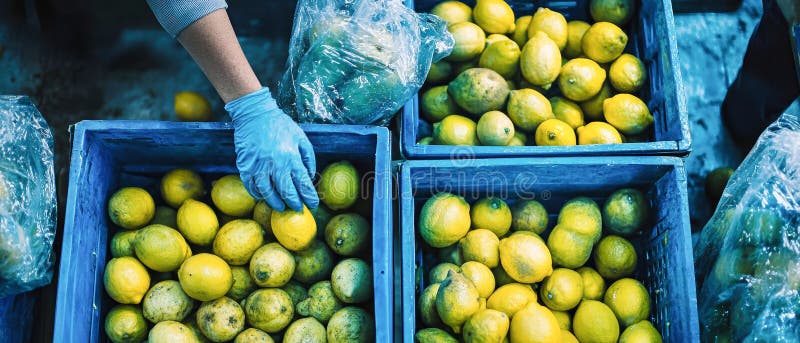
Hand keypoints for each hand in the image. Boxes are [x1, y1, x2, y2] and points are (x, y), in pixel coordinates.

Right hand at [225, 88, 318, 211]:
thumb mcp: (301, 138)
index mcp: (291, 157)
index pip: (303, 184)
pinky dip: (257, 194)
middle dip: (295, 203)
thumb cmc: (281, 125)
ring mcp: (259, 166)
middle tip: (298, 209)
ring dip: (276, 203)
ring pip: (268, 193)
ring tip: (282, 207)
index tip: (313, 205)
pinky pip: (251, 186)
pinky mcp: (245, 166)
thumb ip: (308, 158)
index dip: (309, 197)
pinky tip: (263, 197)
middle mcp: (275, 164)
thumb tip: (309, 177)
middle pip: (287, 192)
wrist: (255, 114)